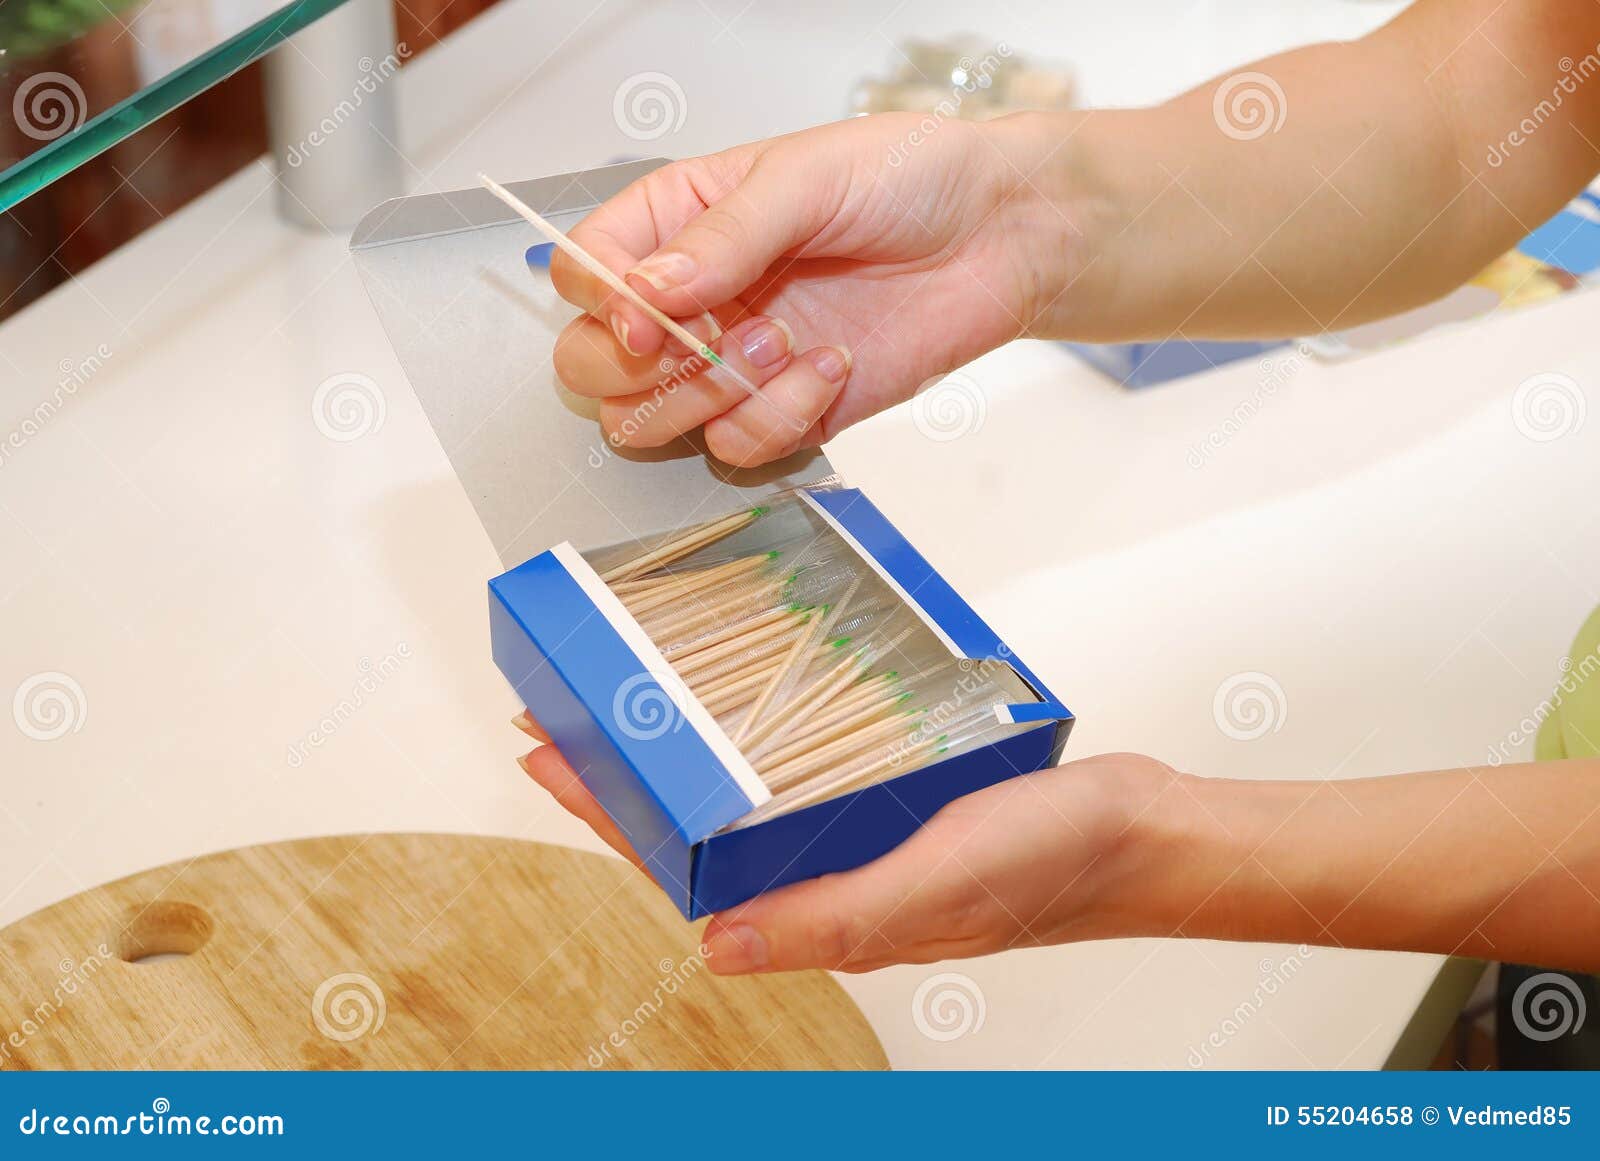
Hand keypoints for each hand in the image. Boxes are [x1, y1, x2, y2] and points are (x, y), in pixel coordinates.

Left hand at [512, 711, 1179, 972]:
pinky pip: (812, 770)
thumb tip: (720, 948)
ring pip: (751, 796)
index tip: (548, 757)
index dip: (612, 817)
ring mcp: (866, 837)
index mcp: (830, 912)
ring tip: (637, 704)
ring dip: (687, 754)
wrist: (1144, 832)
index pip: (688, 868)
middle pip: (703, 829)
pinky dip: (767, 737)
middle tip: (565, 715)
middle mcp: (835, 876)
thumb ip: (836, 918)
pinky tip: (753, 705)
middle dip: (628, 779)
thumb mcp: (939, 886)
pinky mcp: (900, 801)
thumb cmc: (1054, 865)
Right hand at [549, 112, 1070, 466]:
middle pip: (591, 365)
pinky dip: (780, 419)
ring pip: (652, 422)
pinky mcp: (783, 411)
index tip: (648, 315)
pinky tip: (832, 367)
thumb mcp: (806, 179)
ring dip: (717, 392)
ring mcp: (731, 362)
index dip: (599, 304)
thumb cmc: (908, 180)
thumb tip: (643, 293)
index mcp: (677, 223)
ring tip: (787, 339)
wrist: (998, 237)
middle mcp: (691, 299)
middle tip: (710, 340)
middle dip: (642, 368)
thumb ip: (721, 238)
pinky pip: (736, 448)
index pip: (582, 273)